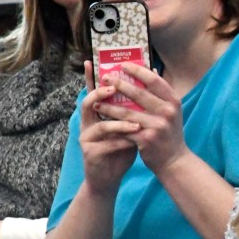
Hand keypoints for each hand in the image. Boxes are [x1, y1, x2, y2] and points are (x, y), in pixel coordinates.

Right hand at [79, 61, 139, 194]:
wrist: (110, 177)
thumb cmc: (121, 147)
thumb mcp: (128, 124)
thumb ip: (134, 106)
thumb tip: (151, 78)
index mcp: (96, 114)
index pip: (93, 91)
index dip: (91, 77)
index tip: (91, 61)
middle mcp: (88, 123)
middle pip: (88, 102)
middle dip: (101, 94)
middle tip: (114, 88)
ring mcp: (87, 138)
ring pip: (100, 125)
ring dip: (119, 123)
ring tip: (136, 123)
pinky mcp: (91, 153)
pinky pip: (107, 145)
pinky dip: (122, 142)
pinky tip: (134, 142)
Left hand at [95, 62, 189, 175]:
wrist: (174, 160)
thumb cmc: (169, 133)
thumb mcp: (171, 112)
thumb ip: (162, 95)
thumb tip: (151, 70)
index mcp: (174, 101)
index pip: (155, 81)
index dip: (138, 71)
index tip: (123, 65)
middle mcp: (168, 111)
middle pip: (140, 93)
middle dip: (119, 84)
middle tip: (105, 77)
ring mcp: (158, 125)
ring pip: (128, 111)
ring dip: (110, 105)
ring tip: (96, 99)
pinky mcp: (147, 138)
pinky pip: (124, 127)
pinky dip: (112, 122)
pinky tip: (102, 118)